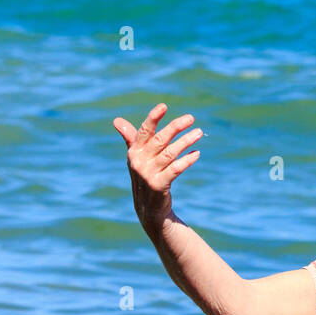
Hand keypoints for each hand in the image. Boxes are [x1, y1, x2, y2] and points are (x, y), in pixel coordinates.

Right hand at [112, 102, 201, 227]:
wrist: (148, 208)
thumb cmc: (144, 177)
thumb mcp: (136, 158)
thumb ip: (130, 138)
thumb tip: (116, 121)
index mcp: (134, 151)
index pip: (144, 131)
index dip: (153, 118)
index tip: (164, 106)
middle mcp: (139, 161)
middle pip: (160, 140)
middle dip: (176, 127)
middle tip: (191, 118)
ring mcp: (148, 174)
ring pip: (170, 153)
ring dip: (186, 141)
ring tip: (199, 132)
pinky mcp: (159, 185)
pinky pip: (176, 169)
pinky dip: (187, 161)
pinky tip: (197, 154)